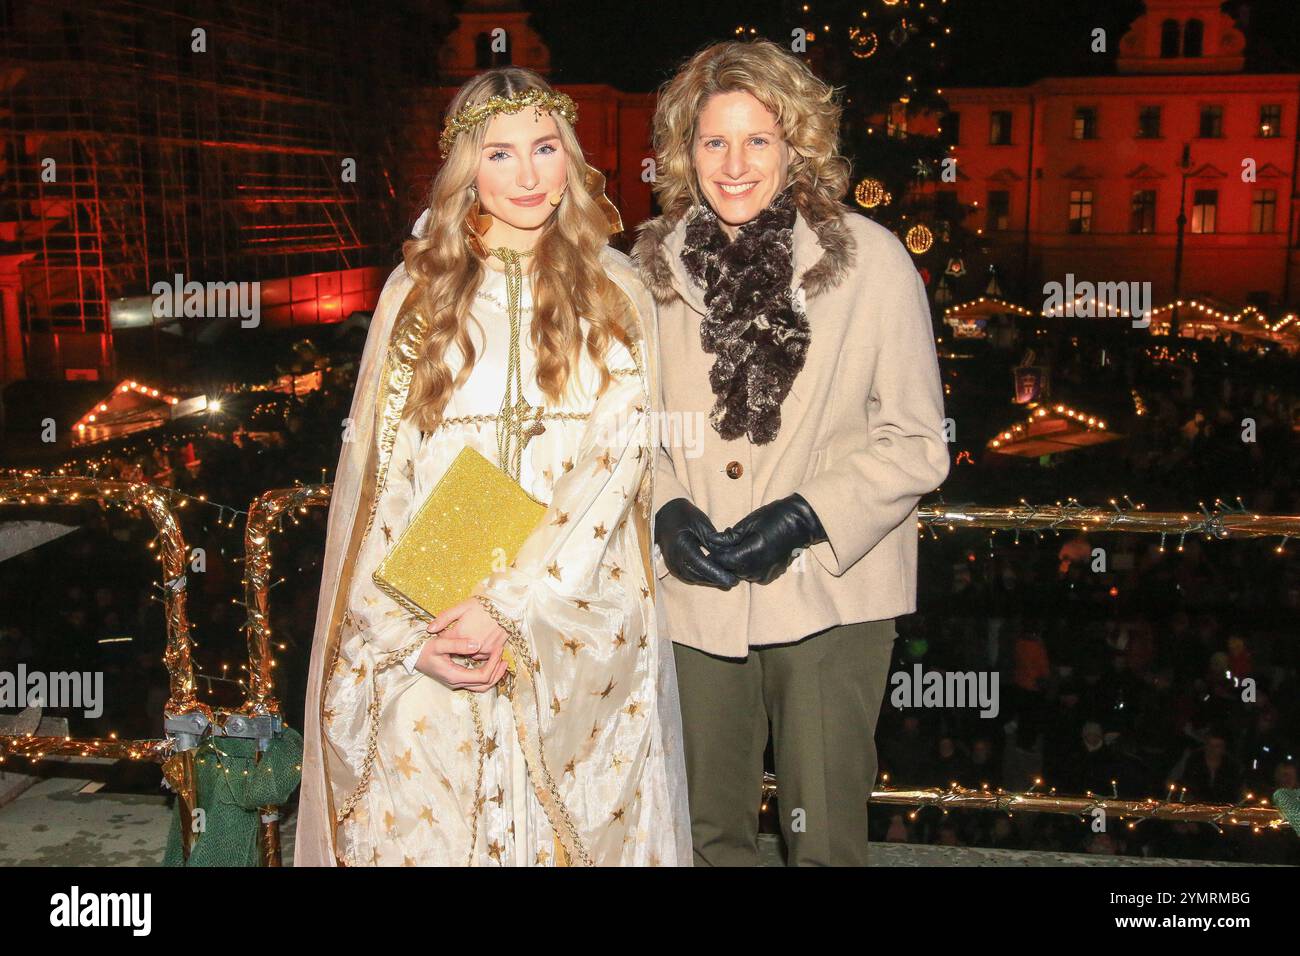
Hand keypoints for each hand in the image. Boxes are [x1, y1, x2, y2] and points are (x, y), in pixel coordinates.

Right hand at [417, 598, 508, 691]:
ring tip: (501, 662)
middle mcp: (457, 683)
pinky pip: (476, 682)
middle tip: (504, 657)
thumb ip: (458, 644)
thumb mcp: (439, 643)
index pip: (482, 676)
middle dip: (497, 672)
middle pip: (484, 685)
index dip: (494, 664)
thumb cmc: (423, 649)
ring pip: (481, 686)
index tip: (499, 650)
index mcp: (454, 676)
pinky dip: (486, 675)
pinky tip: (489, 663)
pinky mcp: (455, 679)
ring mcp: (456, 683)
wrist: (411, 656)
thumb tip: (477, 646)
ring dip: (493, 676)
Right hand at [654, 497, 738, 588]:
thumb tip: (727, 557)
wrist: (665, 516)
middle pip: (698, 575)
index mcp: (681, 545)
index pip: (701, 565)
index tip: (732, 580)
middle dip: (716, 580)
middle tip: (734, 581)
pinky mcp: (673, 566)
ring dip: (710, 580)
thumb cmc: (685, 516)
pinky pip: (689, 576)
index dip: (718, 574)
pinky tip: (714, 576)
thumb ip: (713, 542)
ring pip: (693, 578)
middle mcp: (674, 558)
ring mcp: (672, 564)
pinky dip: (702, 577)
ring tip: (727, 579)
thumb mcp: (702, 524)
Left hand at [708, 494, 826, 584]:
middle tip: (720, 546)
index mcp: (752, 553)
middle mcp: (758, 569)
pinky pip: (751, 575)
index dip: (715, 554)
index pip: (723, 561)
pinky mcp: (770, 576)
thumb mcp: (748, 523)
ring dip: (734, 564)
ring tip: (735, 548)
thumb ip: (729, 537)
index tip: (710, 546)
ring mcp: (765, 574)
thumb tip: (710, 541)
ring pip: (739, 573)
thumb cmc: (774, 517)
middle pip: (730, 569)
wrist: (800, 523)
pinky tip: (747, 553)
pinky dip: (746, 566)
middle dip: (723, 559)